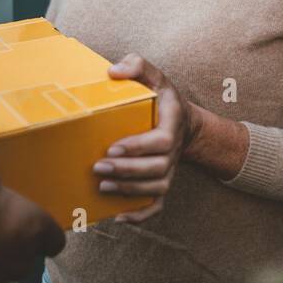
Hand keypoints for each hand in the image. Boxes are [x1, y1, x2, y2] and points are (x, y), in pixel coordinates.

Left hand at [97, 54, 196, 222]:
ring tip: (103, 187)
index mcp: (172, 125)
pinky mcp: (162, 182)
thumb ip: (138, 65)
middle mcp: (173, 150)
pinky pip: (158, 205)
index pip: (160, 141)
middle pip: (157, 168)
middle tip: (98, 167)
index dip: (138, 147)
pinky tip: (118, 217)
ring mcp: (169, 169)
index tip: (112, 147)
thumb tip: (113, 71)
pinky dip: (141, 216)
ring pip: (157, 189)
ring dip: (130, 192)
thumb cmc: (162, 98)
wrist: (183, 122)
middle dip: (127, 171)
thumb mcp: (154, 76)